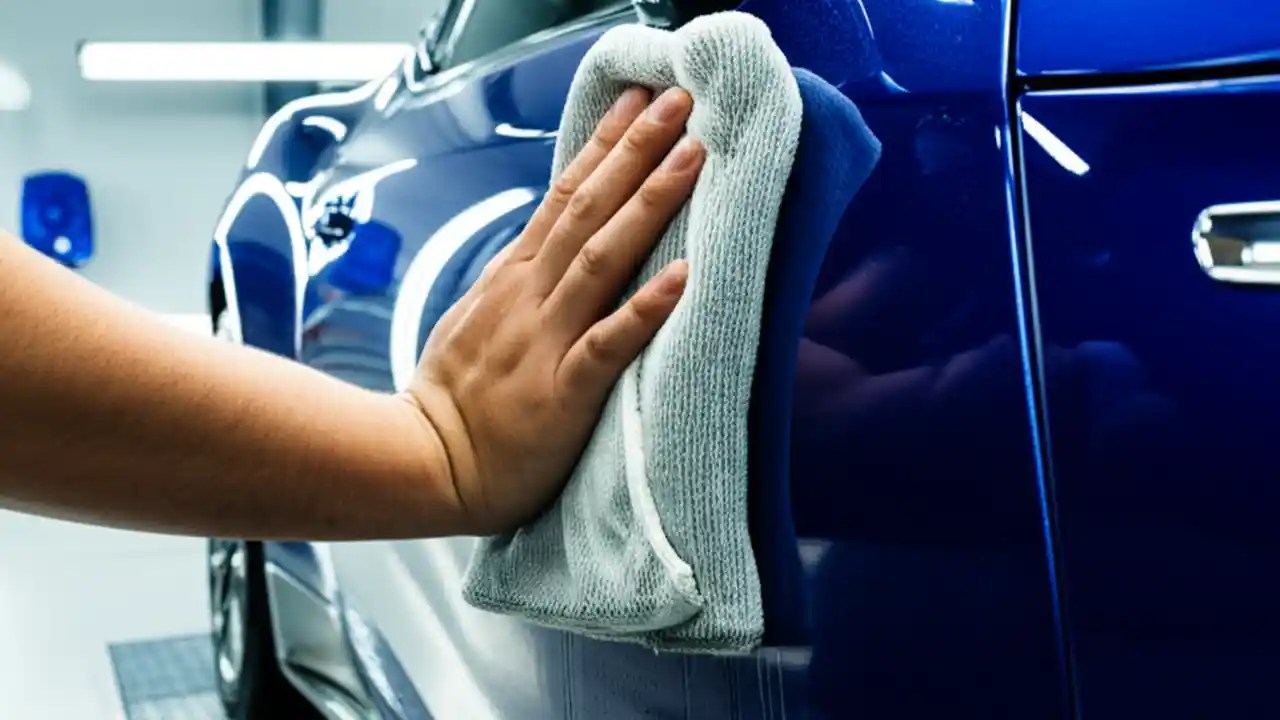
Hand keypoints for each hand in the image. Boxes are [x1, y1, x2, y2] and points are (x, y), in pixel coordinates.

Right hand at [403, 87, 704, 534]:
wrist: (422, 464)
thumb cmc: (453, 400)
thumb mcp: (474, 319)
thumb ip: (513, 282)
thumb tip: (545, 245)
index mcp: (512, 279)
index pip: (563, 196)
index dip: (602, 145)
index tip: (637, 102)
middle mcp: (529, 297)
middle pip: (588, 208)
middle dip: (635, 150)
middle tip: (679, 101)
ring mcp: (544, 340)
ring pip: (602, 258)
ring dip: (648, 204)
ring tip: (691, 158)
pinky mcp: (561, 391)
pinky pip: (608, 343)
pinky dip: (645, 307)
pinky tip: (682, 275)